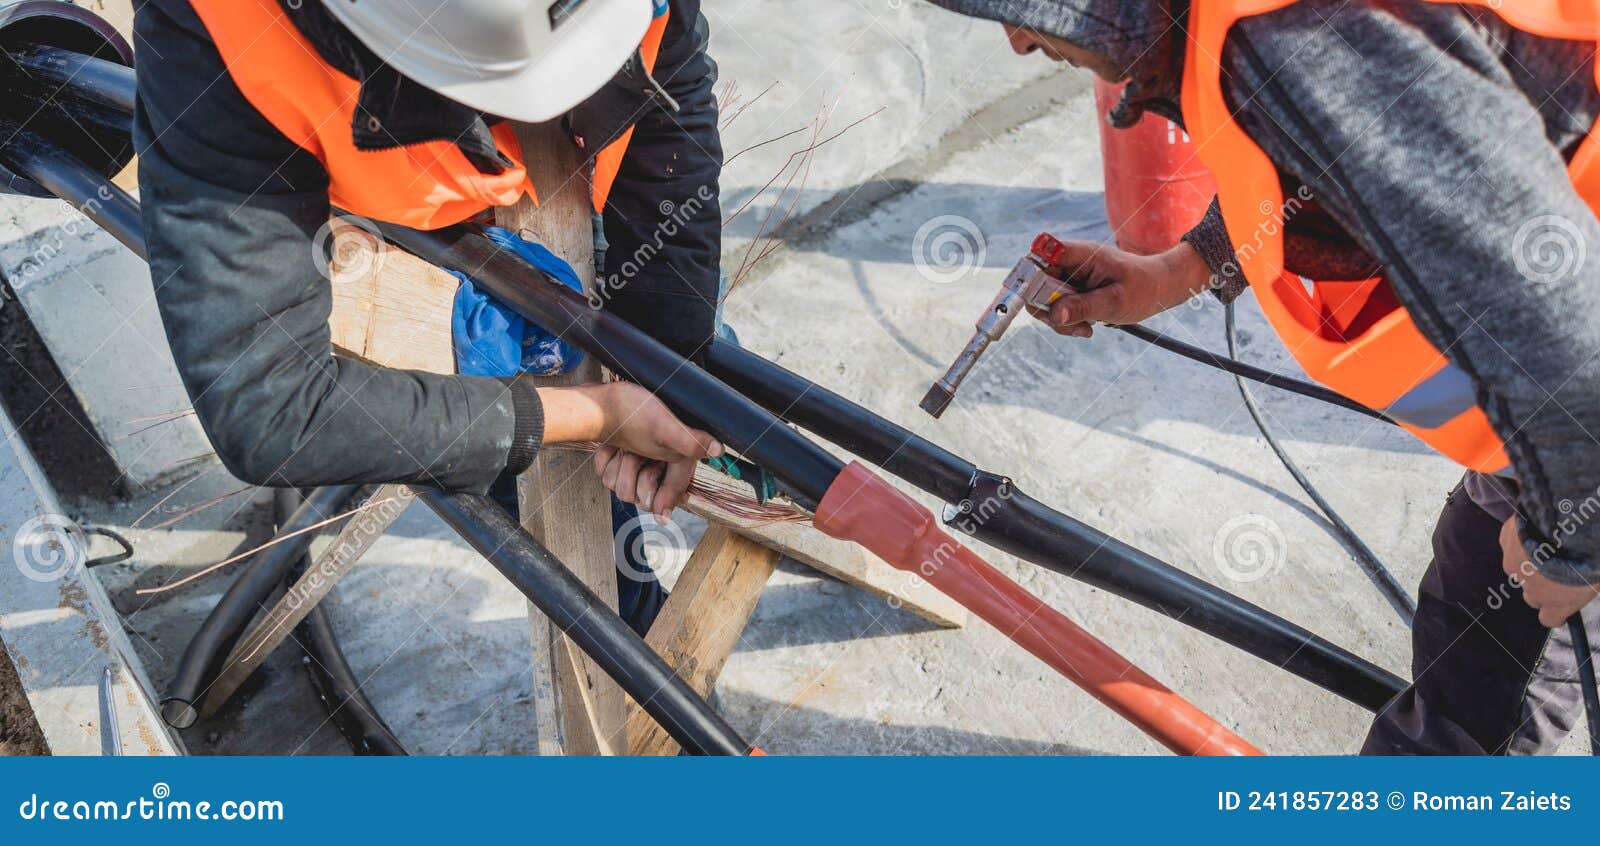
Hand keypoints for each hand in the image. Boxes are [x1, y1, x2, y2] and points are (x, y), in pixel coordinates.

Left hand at [537, 381, 722, 521]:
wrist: (604, 400)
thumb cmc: (636, 409)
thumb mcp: (665, 426)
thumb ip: (690, 441)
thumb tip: (718, 449)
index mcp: (676, 457)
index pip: (674, 488)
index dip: (667, 501)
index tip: (661, 517)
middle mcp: (657, 463)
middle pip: (641, 494)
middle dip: (634, 473)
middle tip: (634, 452)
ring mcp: (635, 463)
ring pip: (621, 487)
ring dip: (618, 466)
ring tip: (623, 447)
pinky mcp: (616, 459)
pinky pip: (606, 475)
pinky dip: (606, 461)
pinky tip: (611, 447)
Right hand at [1032, 240, 1212, 337]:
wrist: (1160, 289)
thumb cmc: (1143, 288)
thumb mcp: (1115, 301)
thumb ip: (1083, 307)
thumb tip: (1054, 315)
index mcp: (1081, 254)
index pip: (1042, 254)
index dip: (1029, 273)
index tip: (1032, 298)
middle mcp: (1071, 263)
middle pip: (1036, 282)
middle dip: (1046, 308)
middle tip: (1067, 325)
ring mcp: (1071, 277)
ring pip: (1044, 299)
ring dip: (1058, 320)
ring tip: (1085, 329)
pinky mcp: (1073, 291)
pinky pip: (1057, 308)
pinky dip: (1066, 321)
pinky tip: (1087, 327)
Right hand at [1499, 517, 1599, 626]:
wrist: (1567, 524)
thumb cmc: (1587, 553)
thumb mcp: (1597, 579)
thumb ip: (1584, 588)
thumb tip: (1583, 584)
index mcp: (1558, 602)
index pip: (1549, 619)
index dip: (1554, 611)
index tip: (1561, 603)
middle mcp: (1532, 588)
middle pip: (1532, 596)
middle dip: (1541, 586)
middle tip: (1556, 569)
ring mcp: (1515, 566)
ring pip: (1519, 570)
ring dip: (1529, 562)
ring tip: (1546, 546)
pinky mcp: (1507, 543)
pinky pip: (1512, 544)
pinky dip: (1520, 540)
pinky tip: (1535, 530)